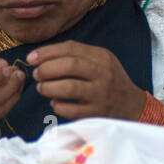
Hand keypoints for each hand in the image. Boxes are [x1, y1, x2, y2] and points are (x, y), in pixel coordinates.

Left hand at [27, 41, 146, 121]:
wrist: (131, 105)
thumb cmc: (109, 80)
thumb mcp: (100, 60)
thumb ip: (76, 54)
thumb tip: (42, 55)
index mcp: (101, 57)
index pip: (70, 49)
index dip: (47, 52)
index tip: (31, 58)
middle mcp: (103, 74)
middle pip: (69, 66)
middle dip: (46, 69)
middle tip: (36, 74)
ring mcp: (100, 95)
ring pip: (68, 88)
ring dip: (48, 87)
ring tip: (42, 88)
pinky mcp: (96, 113)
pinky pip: (70, 110)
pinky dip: (57, 106)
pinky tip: (55, 103)